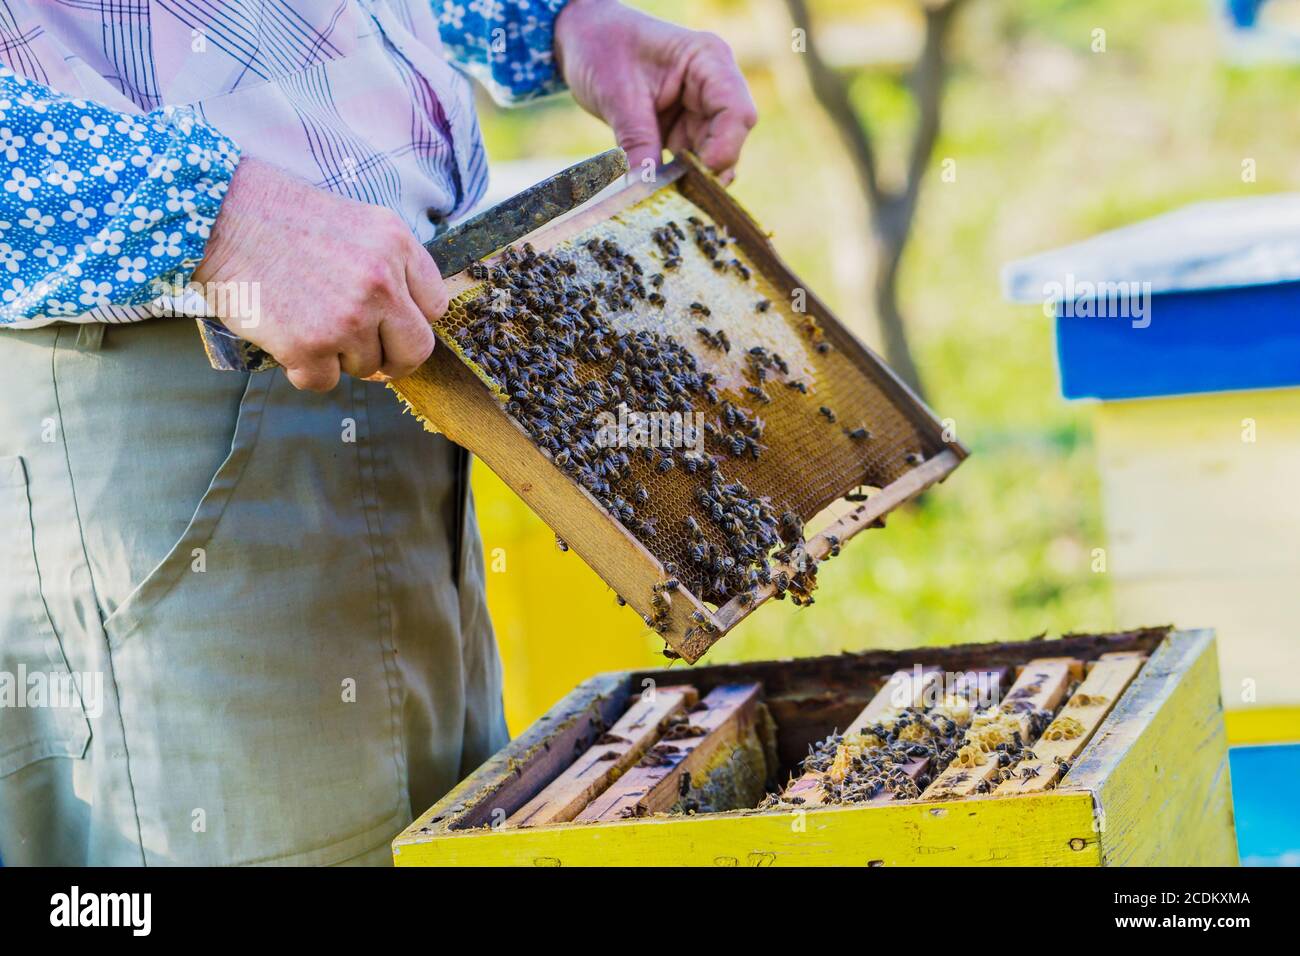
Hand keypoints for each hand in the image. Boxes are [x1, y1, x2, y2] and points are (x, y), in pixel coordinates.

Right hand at [192, 158, 443, 391]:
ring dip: (339, 356)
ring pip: (366, 368)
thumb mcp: (358, 222)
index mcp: (397, 245)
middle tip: (370, 355)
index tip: (391, 323)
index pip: (435, 306)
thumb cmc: (282, 218)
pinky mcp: (309, 345)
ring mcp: (347, 317)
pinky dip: (305, 370)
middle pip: (416, 350)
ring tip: (307, 321)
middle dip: (394, 359)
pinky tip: (287, 338)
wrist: (219, 216)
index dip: (412, 320)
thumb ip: (391, 265)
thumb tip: (409, 320)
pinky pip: (324, 382)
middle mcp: (380, 283)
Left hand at [554, 0, 757, 183]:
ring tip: (666, 196)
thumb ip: (636, 140)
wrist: (582, 35)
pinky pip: (690, 160)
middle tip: (681, 196)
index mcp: (707, 60)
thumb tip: (646, 189)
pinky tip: (661, 191)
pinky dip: (678, 177)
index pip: (735, 110)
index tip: (701, 172)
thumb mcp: (616, 94)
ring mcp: (699, 109)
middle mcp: (712, 86)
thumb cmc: (602, 47)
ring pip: (712, 155)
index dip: (725, 146)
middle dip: (708, 169)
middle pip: (729, 138)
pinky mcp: (683, 128)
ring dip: (692, 178)